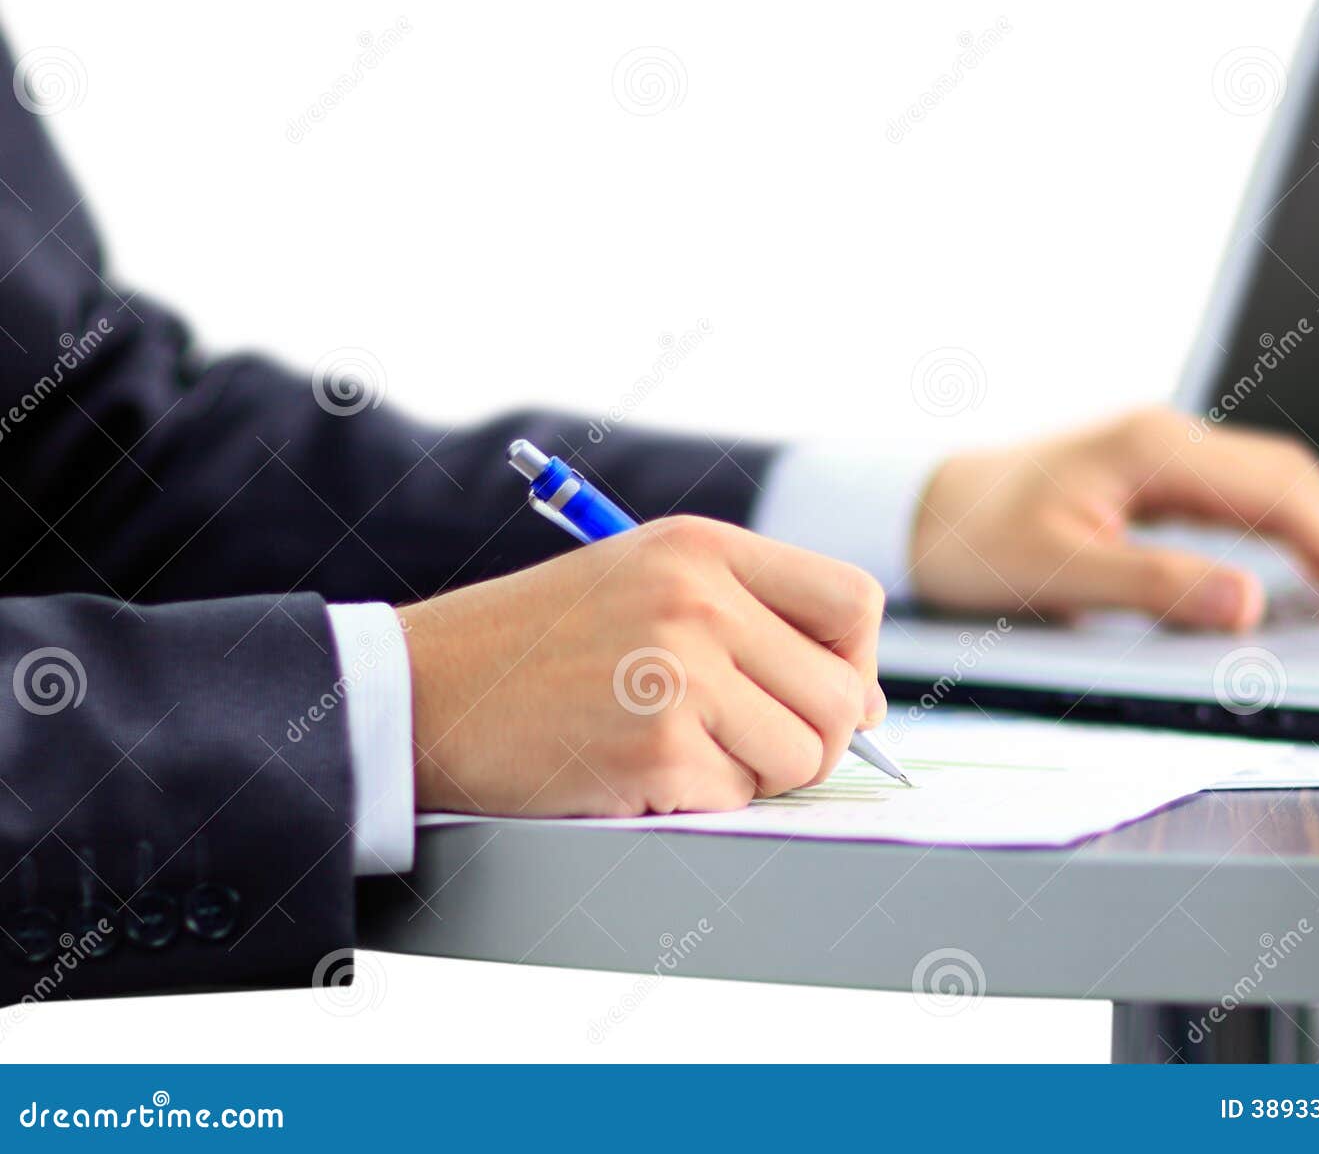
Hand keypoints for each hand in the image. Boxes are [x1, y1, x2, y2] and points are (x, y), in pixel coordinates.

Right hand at [399, 517, 887, 815]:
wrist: (422, 690)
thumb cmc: (537, 645)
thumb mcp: (645, 583)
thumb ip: (752, 618)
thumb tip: (864, 703)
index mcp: (705, 548)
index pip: (854, 602)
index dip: (854, 661)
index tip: (815, 690)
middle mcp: (701, 600)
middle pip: (844, 696)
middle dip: (813, 739)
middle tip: (746, 744)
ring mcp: (679, 673)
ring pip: (803, 757)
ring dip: (755, 775)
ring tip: (682, 750)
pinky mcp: (653, 747)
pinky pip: (735, 799)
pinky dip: (695, 801)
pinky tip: (634, 770)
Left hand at [910, 408, 1318, 630]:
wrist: (924, 509)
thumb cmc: (977, 541)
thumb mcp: (1056, 572)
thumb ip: (1152, 586)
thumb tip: (1250, 604)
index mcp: (1150, 450)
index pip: (1275, 493)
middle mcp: (1167, 438)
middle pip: (1291, 477)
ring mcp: (1163, 452)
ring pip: (1275, 480)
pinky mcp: (1154, 474)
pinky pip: (1245, 493)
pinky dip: (1295, 524)